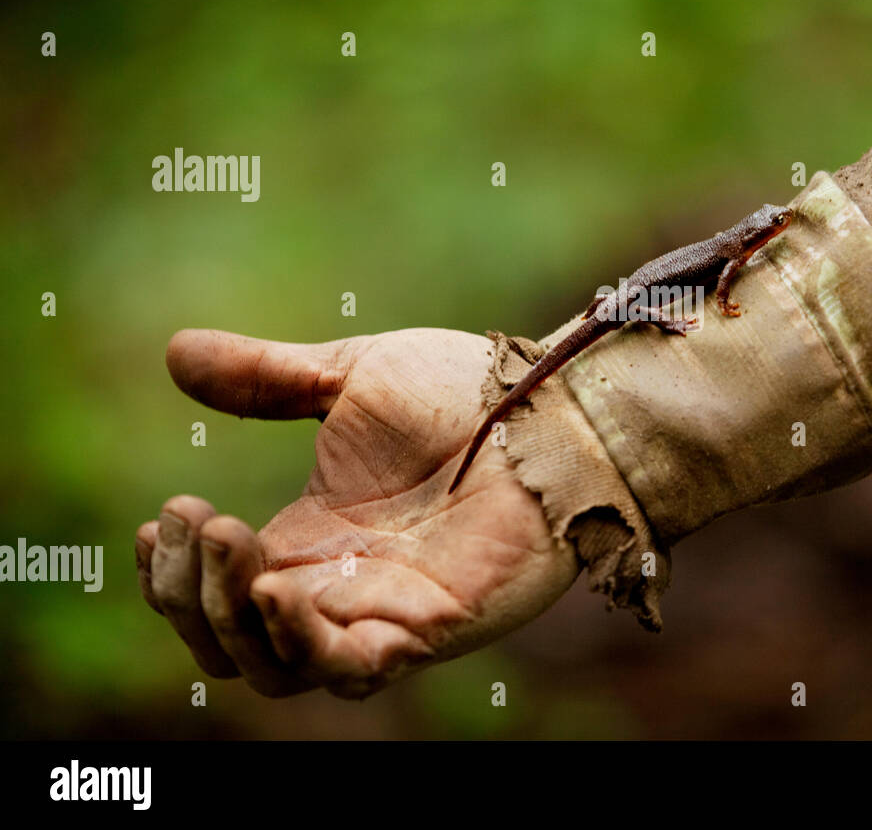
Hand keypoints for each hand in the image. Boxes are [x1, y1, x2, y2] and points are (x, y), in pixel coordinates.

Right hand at [135, 328, 577, 697]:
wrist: (555, 404)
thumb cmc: (470, 390)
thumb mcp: (352, 374)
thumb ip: (268, 377)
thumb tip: (175, 352)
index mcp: (315, 536)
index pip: (218, 587)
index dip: (173, 571)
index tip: (165, 516)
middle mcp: (340, 583)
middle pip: (230, 639)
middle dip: (186, 593)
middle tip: (193, 520)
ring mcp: (383, 610)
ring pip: (276, 667)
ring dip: (228, 617)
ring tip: (228, 538)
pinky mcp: (431, 626)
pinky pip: (351, 670)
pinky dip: (301, 643)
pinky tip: (277, 588)